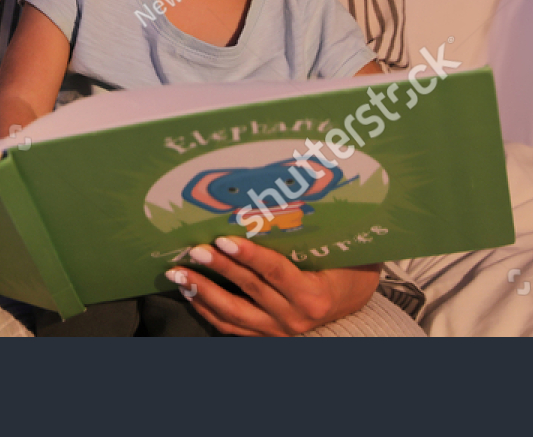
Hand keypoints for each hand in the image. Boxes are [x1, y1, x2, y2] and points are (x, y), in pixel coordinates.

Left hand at [166, 235, 378, 335]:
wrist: (353, 300)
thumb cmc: (344, 265)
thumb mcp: (335, 250)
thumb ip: (307, 234)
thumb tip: (277, 196)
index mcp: (312, 294)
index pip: (276, 272)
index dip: (249, 256)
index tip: (223, 239)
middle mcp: (294, 317)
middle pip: (249, 290)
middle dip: (218, 269)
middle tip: (194, 250)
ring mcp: (278, 331)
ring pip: (233, 313)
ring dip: (203, 292)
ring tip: (179, 273)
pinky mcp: (266, 336)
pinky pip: (231, 326)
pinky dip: (207, 309)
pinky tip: (190, 291)